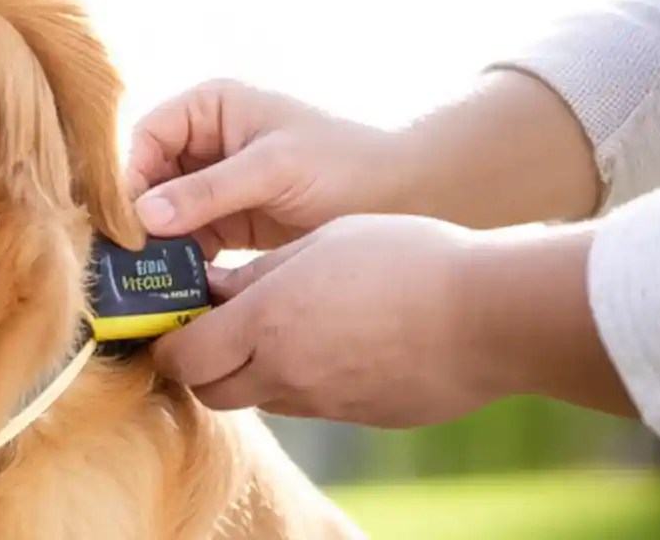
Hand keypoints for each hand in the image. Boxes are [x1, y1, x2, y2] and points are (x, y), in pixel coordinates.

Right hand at [127, 72, 601, 258]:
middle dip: (139, 218)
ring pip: (162, 214)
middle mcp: (204, 140)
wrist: (402, 198)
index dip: (131, 178)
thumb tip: (143, 215)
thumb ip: (209, 191)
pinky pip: (187, 241)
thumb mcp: (274, 169)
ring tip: (146, 284)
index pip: (147, 138)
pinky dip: (179, 264)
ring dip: (156, 246)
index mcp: (210, 106)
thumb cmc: (345, 163)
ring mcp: (213, 183)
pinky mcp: (226, 223)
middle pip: (147, 178)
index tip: (126, 224)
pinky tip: (174, 291)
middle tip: (128, 263)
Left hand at [150, 214, 634, 427]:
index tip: (175, 322)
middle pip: (211, 393)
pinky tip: (330, 343)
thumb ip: (259, 271)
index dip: (169, 345)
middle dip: (201, 366)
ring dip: (251, 372)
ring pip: (260, 398)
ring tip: (279, 329)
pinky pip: (309, 404)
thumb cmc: (408, 258)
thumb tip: (214, 287)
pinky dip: (300, 381)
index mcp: (268, 322)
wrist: (490, 314)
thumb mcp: (320, 243)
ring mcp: (325, 402)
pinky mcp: (360, 416)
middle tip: (216, 328)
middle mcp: (287, 371)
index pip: (183, 358)